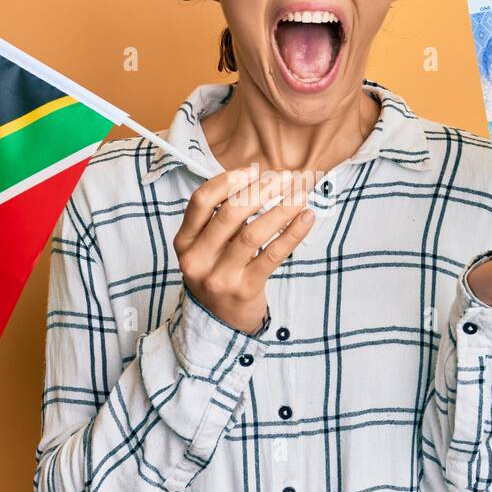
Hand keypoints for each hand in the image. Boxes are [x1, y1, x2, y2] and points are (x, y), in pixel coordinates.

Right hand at [173, 165, 315, 333]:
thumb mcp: (208, 246)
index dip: (228, 181)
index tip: (252, 170)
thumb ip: (222, 217)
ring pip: (253, 234)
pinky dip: (292, 233)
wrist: (221, 321)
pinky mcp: (244, 290)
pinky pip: (272, 256)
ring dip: (281, 209)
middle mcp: (197, 259)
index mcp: (185, 241)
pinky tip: (306, 218)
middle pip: (230, 214)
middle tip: (286, 177)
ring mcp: (220, 277)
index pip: (201, 201)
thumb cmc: (219, 271)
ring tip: (301, 193)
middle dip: (261, 190)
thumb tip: (260, 179)